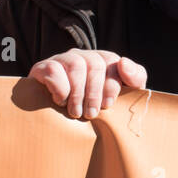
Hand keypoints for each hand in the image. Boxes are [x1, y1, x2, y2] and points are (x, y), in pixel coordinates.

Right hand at [29, 49, 146, 118]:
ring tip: (76, 113)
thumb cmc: (95, 107)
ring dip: (78, 93)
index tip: (108, 105)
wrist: (56, 121)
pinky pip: (52, 70)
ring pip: (75, 65)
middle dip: (94, 92)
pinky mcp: (42, 68)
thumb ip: (135, 78)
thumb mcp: (122, 95)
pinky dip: (59, 88)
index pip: (112, 62)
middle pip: (94, 64)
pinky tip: (60, 101)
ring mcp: (62, 60)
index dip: (111, 84)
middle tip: (91, 114)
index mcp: (103, 60)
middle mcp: (83, 56)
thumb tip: (123, 62)